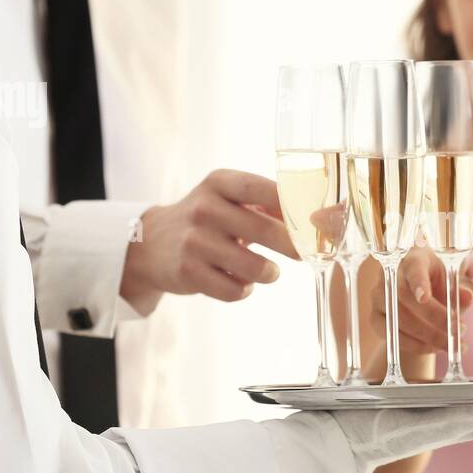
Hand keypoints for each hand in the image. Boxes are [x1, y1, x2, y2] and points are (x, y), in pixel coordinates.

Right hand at [120, 170, 298, 314]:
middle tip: (303, 254)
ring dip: (269, 273)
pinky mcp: (188, 272)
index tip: (314, 223)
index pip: (266, 189)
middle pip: (266, 231)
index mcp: (220, 182)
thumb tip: (321, 218)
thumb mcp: (230, 199)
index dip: (296, 208)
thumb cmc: (208, 220)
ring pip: (256, 267)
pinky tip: (238, 281)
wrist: (151, 244)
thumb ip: (270, 205)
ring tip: (267, 270)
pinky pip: (236, 290)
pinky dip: (245, 289)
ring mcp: (194, 241)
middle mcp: (205, 208)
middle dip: (294, 247)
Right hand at [368, 244, 472, 354]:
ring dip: (427, 335)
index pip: (413, 267)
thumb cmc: (434, 282)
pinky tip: (433, 347)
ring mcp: (378, 297)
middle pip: (404, 297)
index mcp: (412, 258)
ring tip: (451, 343)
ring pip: (398, 319)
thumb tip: (468, 298)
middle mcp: (390, 275)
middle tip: (457, 331)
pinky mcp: (375, 318)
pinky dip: (414, 345)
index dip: (417, 283)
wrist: (415, 295)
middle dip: (433, 317)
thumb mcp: (449, 282)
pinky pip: (391, 335)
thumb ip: (459, 290)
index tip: (425, 298)